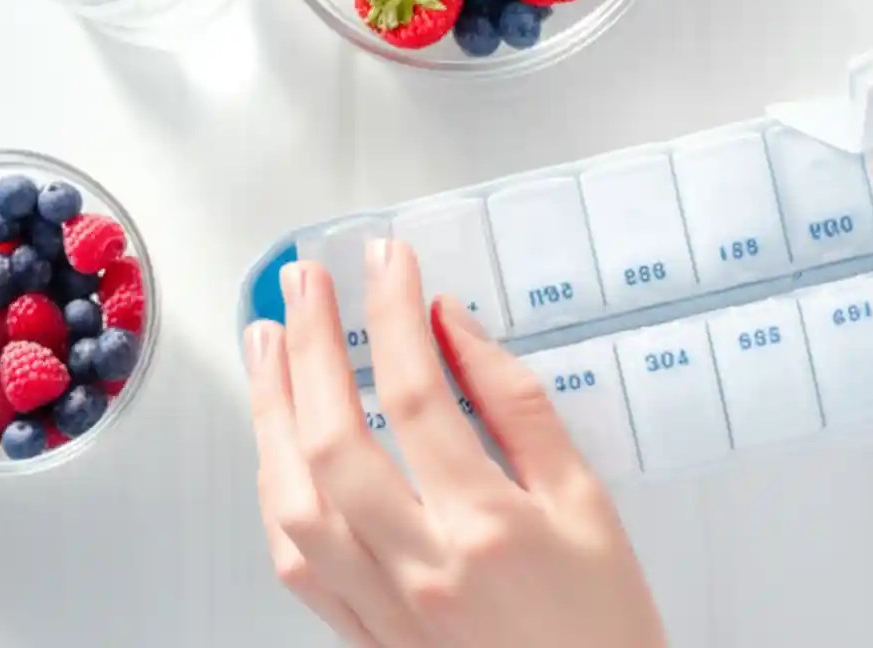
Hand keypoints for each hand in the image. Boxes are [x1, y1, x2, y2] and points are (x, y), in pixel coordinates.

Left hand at [241, 240, 665, 647]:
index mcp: (487, 530)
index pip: (416, 396)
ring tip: (268, 345)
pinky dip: (272, 488)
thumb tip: (457, 329)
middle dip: (310, 348)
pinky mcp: (362, 633)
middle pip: (332, 441)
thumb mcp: (589, 505)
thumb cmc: (604, 626)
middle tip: (305, 283)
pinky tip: (275, 446)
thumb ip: (522, 411)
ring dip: (270, 412)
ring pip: (290, 501)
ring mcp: (380, 607)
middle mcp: (418, 569)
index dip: (392, 313)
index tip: (387, 260)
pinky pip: (293, 558)